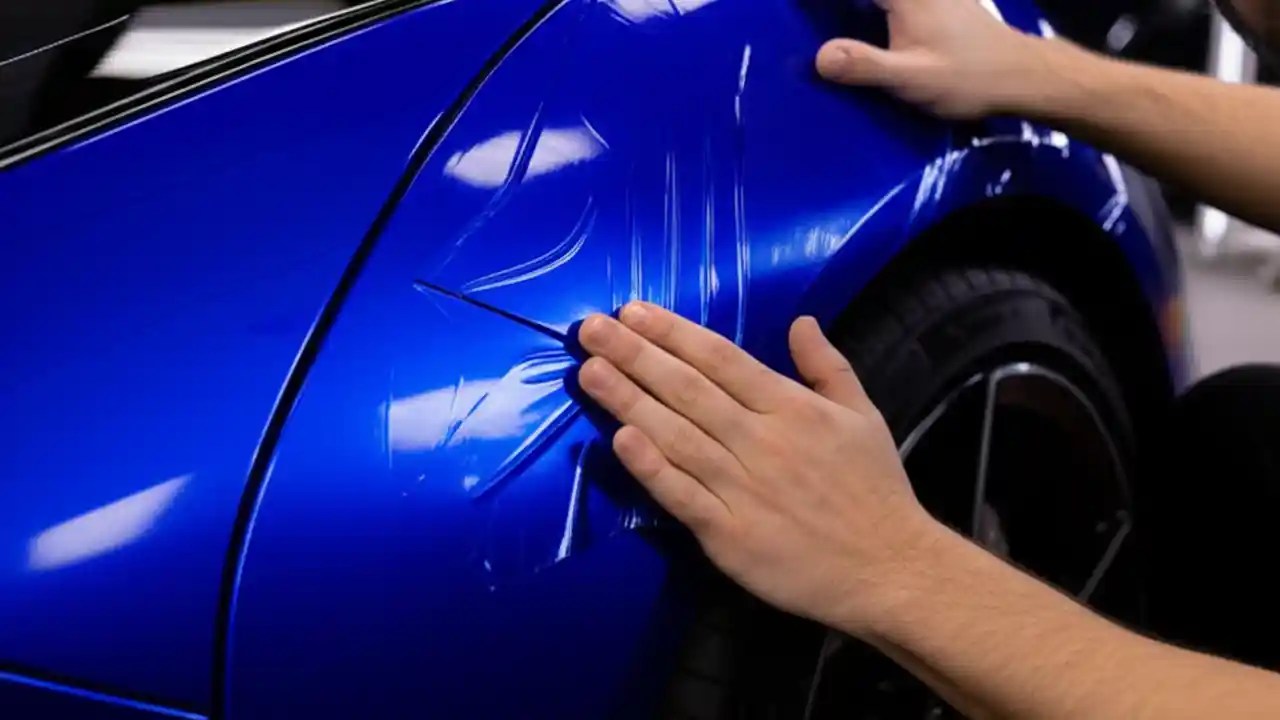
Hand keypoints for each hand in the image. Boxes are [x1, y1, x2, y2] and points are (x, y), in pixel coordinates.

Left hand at [576, 303, 944, 636]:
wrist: (889, 568)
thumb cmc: (874, 489)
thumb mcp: (863, 415)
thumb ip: (828, 366)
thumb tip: (800, 321)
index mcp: (791, 408)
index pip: (721, 359)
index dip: (673, 333)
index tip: (633, 311)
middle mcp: (761, 440)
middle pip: (688, 389)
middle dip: (635, 355)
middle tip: (590, 329)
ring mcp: (742, 487)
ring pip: (676, 435)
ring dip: (629, 401)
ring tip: (590, 372)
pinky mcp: (728, 533)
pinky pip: (682, 494)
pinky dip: (651, 467)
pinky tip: (619, 441)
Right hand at [815, 0, 1048, 118]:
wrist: (1022, 75)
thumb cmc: (967, 77)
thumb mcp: (911, 78)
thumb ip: (865, 66)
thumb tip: (820, 57)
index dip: (821, 2)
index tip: (794, 5)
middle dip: (843, 9)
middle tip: (810, 13)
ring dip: (865, 12)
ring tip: (840, 19)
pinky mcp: (944, 1)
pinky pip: (901, 3)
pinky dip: (883, 10)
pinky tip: (874, 19)